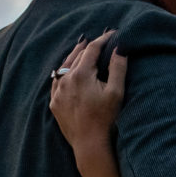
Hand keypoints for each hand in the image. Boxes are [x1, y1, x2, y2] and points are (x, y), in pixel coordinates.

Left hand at [48, 31, 128, 157]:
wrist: (89, 143)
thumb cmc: (106, 118)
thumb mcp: (116, 92)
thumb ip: (118, 67)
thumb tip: (120, 48)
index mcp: (81, 74)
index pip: (92, 49)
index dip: (103, 39)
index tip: (112, 33)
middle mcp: (65, 80)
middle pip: (76, 56)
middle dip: (88, 47)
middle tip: (97, 40)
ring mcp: (57, 92)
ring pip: (63, 67)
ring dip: (73, 57)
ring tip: (80, 48)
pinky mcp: (55, 103)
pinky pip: (56, 82)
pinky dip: (63, 73)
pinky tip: (66, 72)